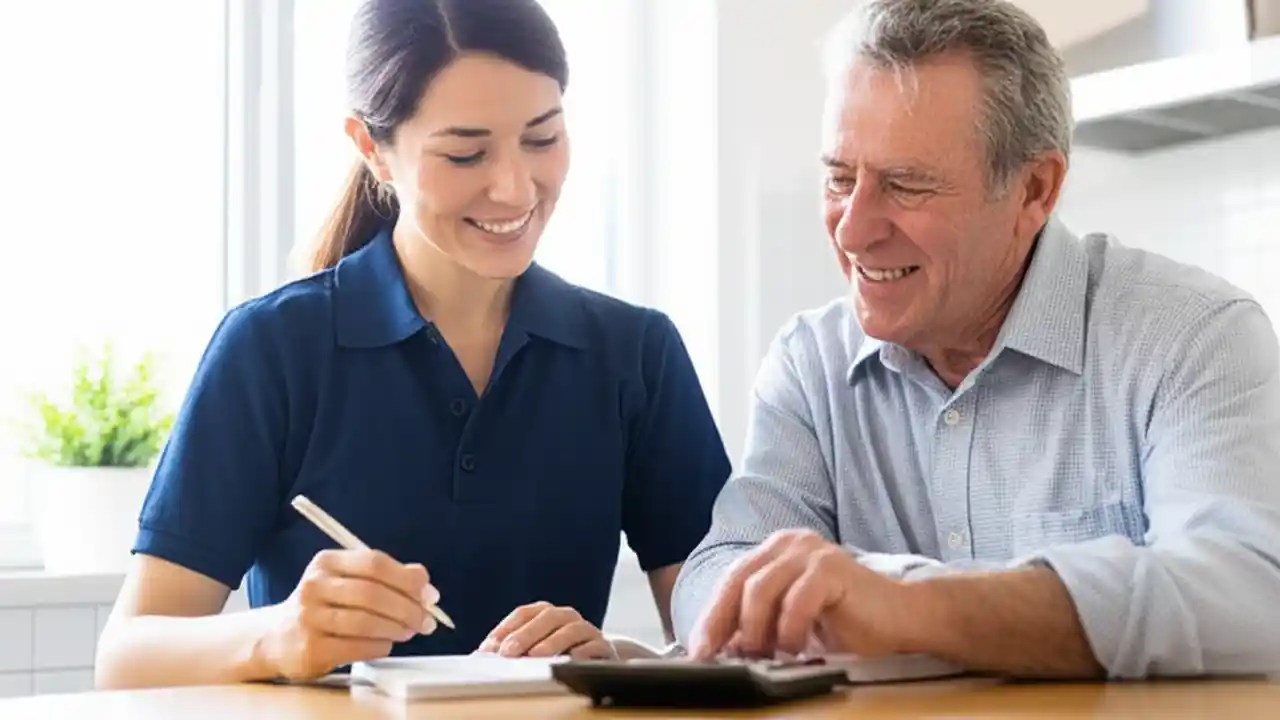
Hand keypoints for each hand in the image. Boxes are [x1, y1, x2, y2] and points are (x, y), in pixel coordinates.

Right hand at [257, 549, 438, 680]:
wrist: (277, 638)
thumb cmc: (324, 606)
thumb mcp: (349, 581)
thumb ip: (386, 576)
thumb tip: (423, 579)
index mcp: (327, 562)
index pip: (374, 563)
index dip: (407, 579)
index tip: (429, 594)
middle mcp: (315, 586)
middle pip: (372, 593)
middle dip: (407, 608)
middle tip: (426, 620)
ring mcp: (310, 618)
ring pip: (366, 622)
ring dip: (396, 628)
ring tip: (409, 631)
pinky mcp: (312, 648)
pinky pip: (357, 647)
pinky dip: (380, 645)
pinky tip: (387, 643)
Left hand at [477, 602, 615, 659]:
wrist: (597, 658)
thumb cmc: (558, 652)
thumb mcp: (533, 647)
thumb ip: (511, 647)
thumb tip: (483, 654)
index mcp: (546, 613)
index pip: (523, 614)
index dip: (506, 628)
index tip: (490, 648)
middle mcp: (566, 616)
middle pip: (546, 617)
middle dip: (526, 634)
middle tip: (509, 652)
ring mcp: (586, 629)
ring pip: (571, 629)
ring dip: (552, 642)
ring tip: (536, 656)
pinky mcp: (604, 647)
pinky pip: (594, 646)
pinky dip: (582, 652)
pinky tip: (569, 661)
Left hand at [689, 530, 916, 659]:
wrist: (900, 619)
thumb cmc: (846, 623)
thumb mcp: (790, 622)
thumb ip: (759, 624)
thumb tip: (719, 649)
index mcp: (774, 552)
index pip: (730, 581)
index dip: (711, 616)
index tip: (699, 650)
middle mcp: (788, 543)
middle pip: (738, 580)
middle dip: (721, 622)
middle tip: (717, 657)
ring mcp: (810, 552)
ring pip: (760, 589)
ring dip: (756, 629)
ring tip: (764, 655)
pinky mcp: (832, 567)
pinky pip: (796, 600)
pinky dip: (790, 629)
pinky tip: (797, 649)